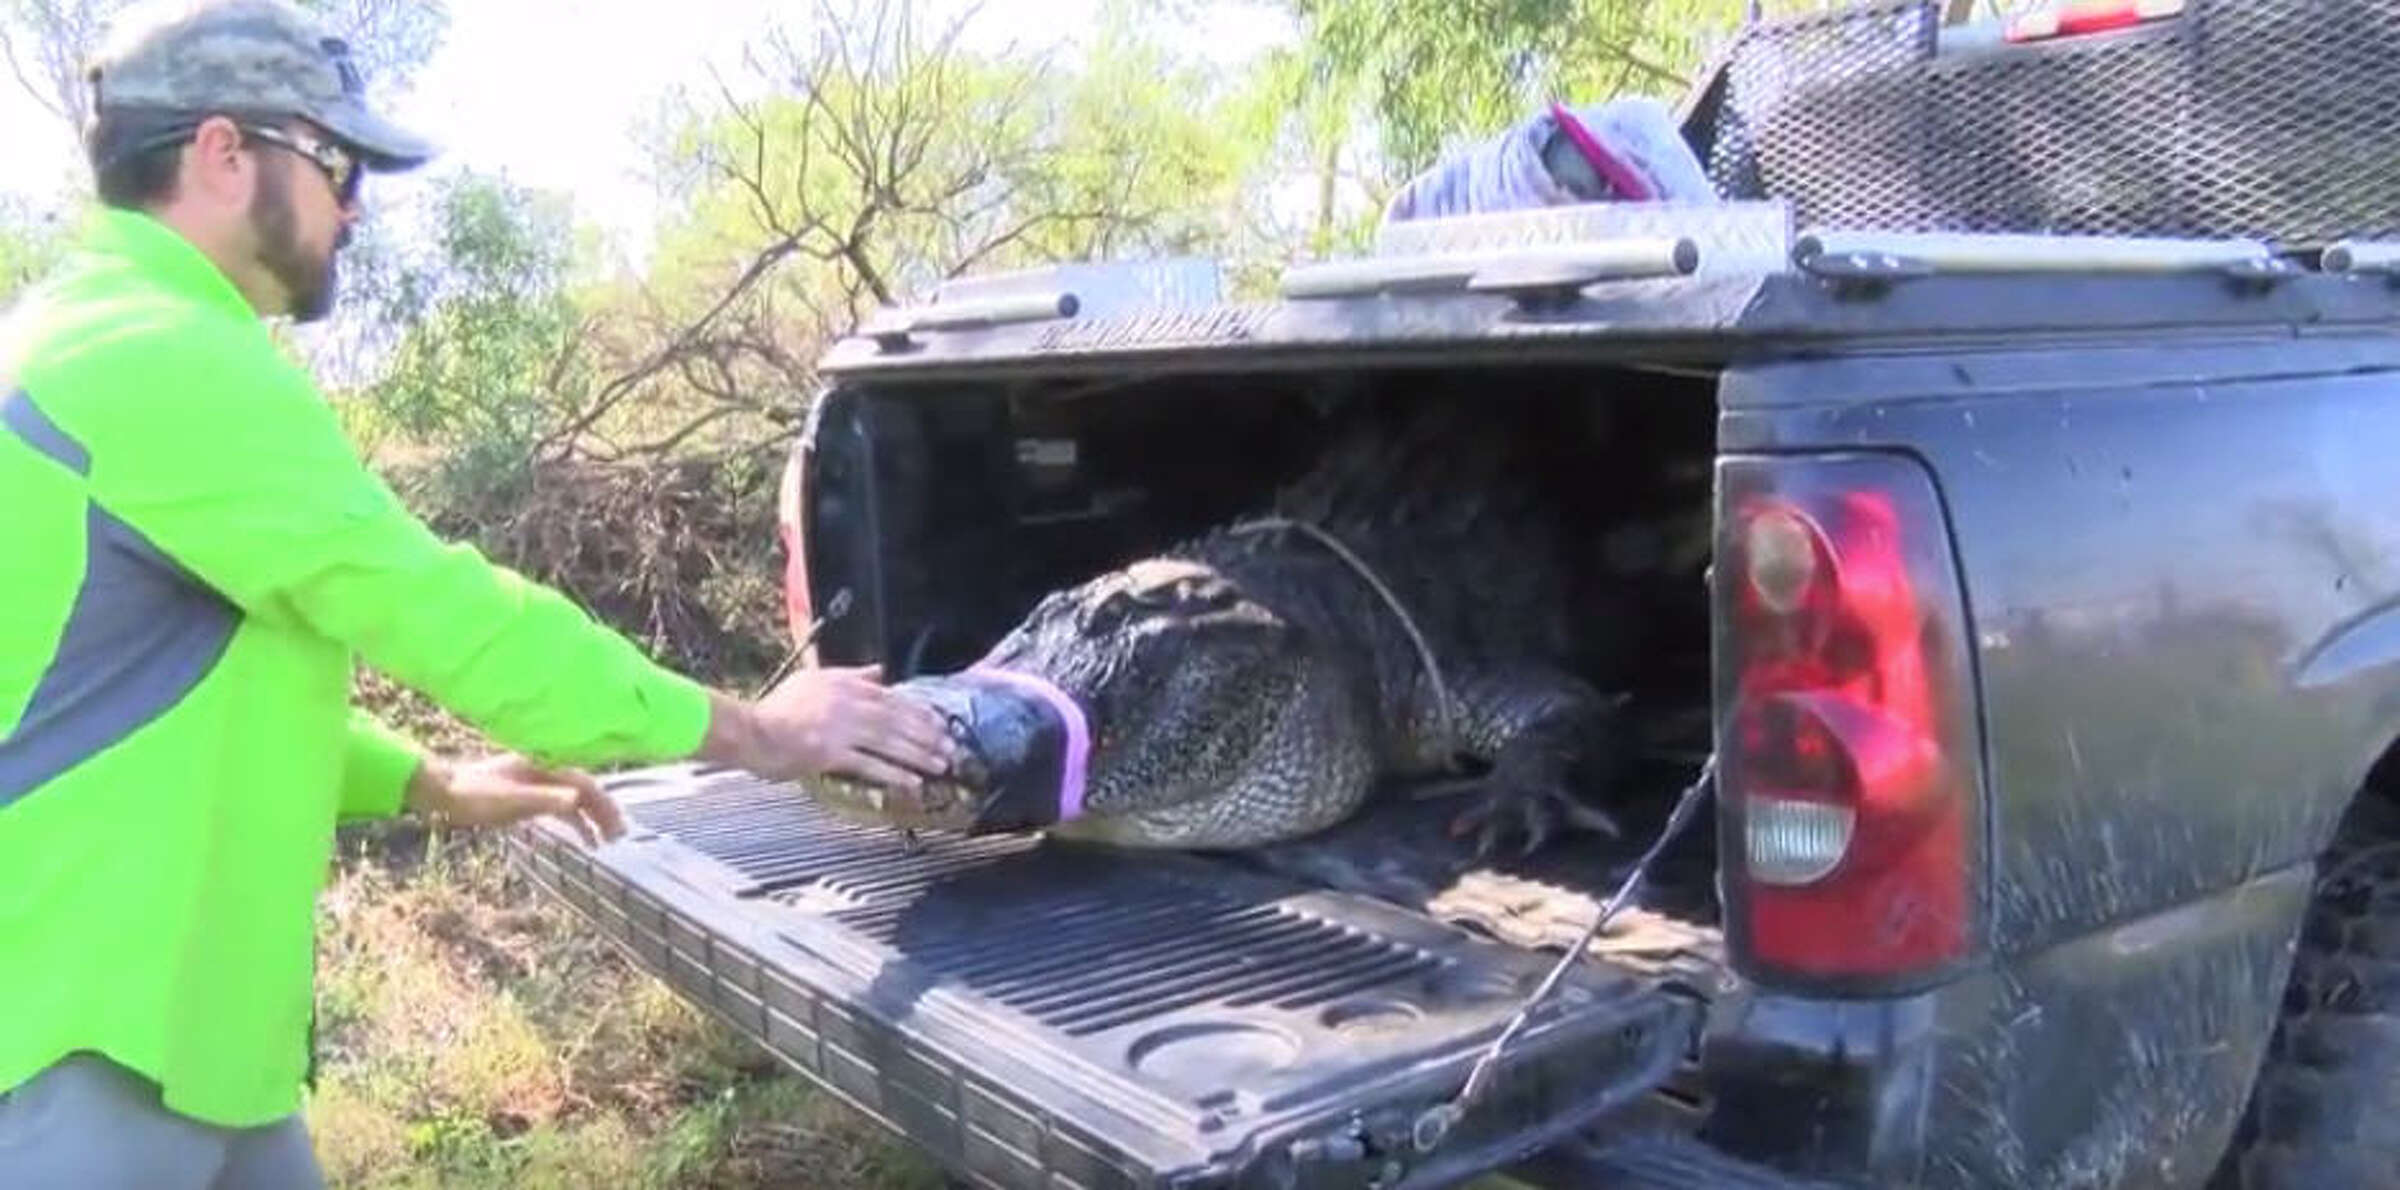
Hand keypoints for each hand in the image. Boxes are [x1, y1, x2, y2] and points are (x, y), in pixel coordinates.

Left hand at [406, 753, 627, 847]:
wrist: (441, 792)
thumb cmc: (472, 796)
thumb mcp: (509, 801)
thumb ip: (543, 799)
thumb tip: (577, 800)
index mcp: (545, 767)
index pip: (586, 785)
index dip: (605, 806)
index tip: (618, 828)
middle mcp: (546, 770)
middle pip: (586, 790)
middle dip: (604, 812)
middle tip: (620, 837)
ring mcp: (537, 782)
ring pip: (575, 799)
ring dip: (592, 818)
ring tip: (606, 842)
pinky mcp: (528, 795)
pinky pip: (561, 806)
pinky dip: (574, 821)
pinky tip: (582, 840)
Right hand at [701, 665, 956, 789]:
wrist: (749, 729)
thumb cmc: (777, 708)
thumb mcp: (815, 680)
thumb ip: (852, 675)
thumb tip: (880, 671)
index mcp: (845, 683)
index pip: (892, 697)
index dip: (919, 712)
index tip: (940, 724)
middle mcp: (847, 702)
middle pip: (897, 719)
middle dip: (927, 735)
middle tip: (950, 748)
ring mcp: (840, 728)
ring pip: (890, 742)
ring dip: (918, 755)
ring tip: (940, 766)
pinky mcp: (830, 753)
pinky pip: (870, 765)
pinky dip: (893, 774)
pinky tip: (911, 783)